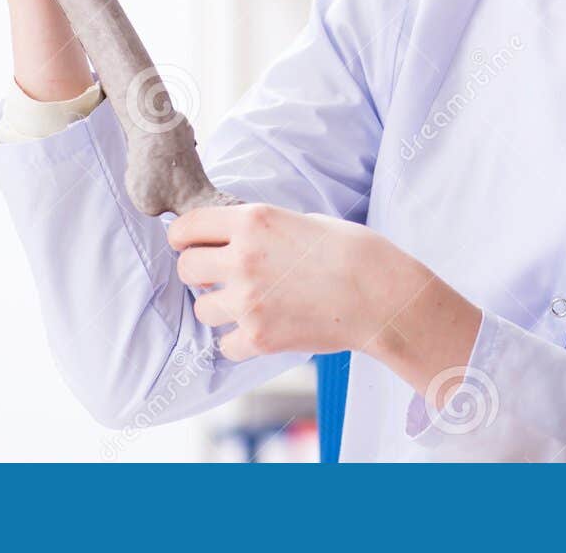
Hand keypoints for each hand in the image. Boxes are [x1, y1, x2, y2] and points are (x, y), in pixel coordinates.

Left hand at [167, 203, 412, 361]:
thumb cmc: (353, 251)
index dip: (183, 236)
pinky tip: (260, 330)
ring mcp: (248, 301)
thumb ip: (261, 228)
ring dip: (218, 308)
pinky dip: (239, 341)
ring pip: (202, 309)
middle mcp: (243, 259)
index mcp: (253, 221)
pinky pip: (226, 345)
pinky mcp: (260, 337)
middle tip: (218, 276)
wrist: (382, 295)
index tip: (188, 244)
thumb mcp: (302, 219)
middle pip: (186, 268)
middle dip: (198, 272)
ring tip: (246, 304)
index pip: (187, 227)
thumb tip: (234, 237)